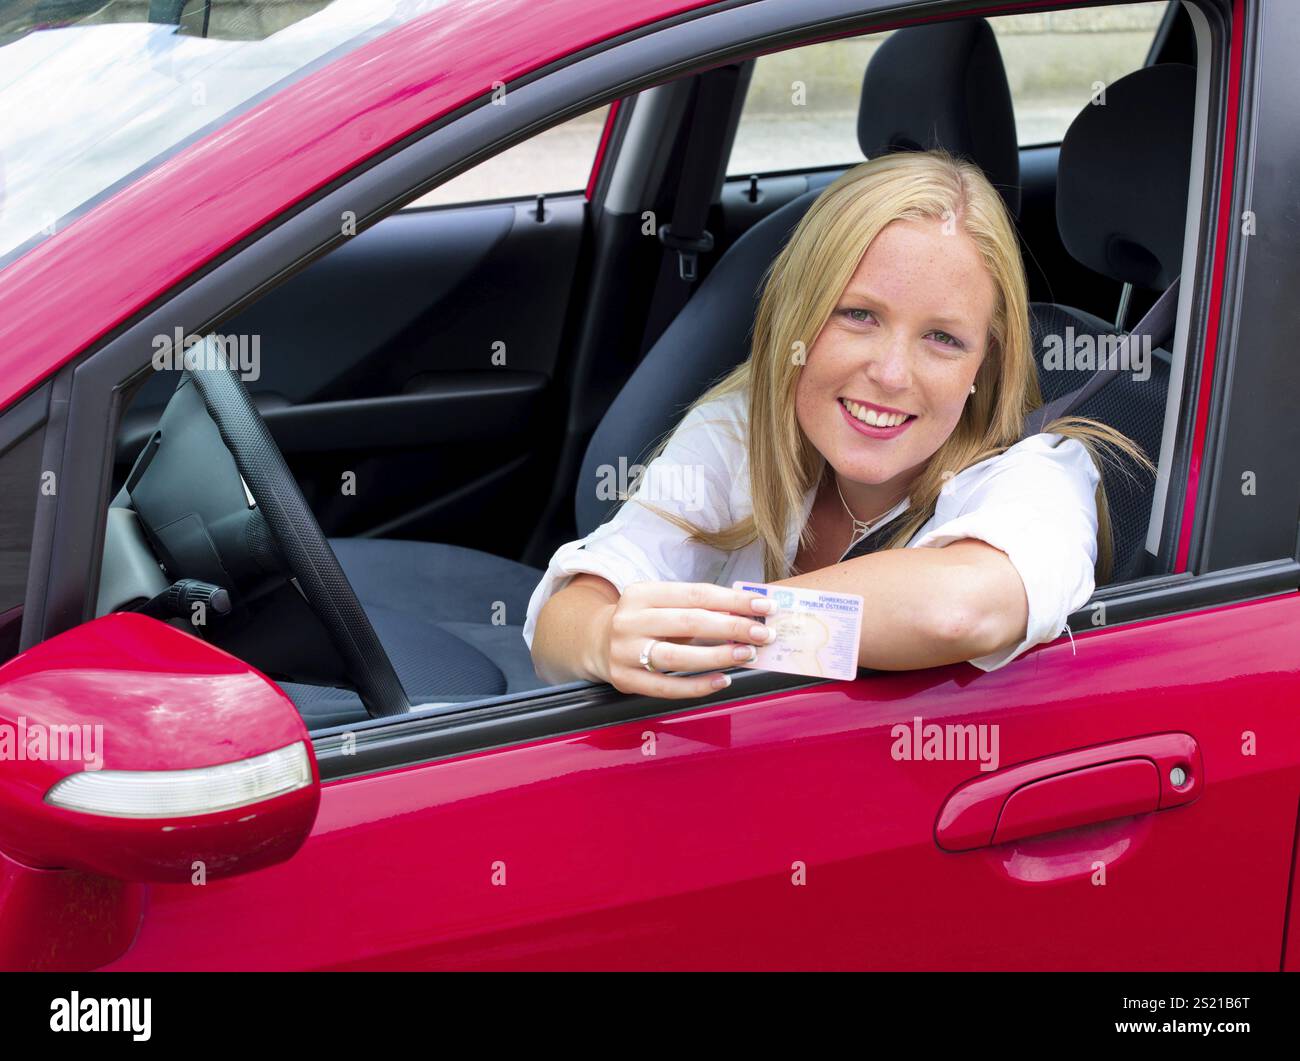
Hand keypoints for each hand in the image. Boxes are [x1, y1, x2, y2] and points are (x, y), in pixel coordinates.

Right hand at [594, 581, 776, 697]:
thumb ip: (698, 607)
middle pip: (689, 623)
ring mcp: (625, 653)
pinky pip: (667, 688)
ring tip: (747, 655)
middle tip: (763, 634)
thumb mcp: (662, 603)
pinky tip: (723, 681)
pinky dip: (698, 686)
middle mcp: (629, 621)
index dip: (733, 601)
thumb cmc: (643, 621)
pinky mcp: (625, 681)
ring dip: (718, 657)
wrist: (596, 642)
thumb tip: (747, 612)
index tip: (764, 607)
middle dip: (732, 628)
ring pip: (678, 658)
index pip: (695, 594)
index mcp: (642, 593)